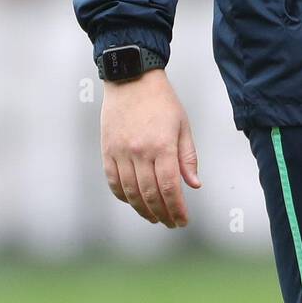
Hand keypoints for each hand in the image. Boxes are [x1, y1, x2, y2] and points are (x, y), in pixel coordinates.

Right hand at [100, 69, 200, 227]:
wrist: (132, 80)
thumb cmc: (162, 102)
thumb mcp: (183, 125)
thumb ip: (187, 157)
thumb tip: (194, 185)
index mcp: (162, 145)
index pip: (170, 187)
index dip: (177, 209)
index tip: (183, 220)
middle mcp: (140, 152)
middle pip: (149, 194)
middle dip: (162, 214)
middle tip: (171, 223)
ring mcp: (120, 152)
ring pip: (130, 192)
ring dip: (142, 210)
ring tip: (155, 218)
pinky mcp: (107, 150)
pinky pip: (113, 182)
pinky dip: (123, 196)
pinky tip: (134, 202)